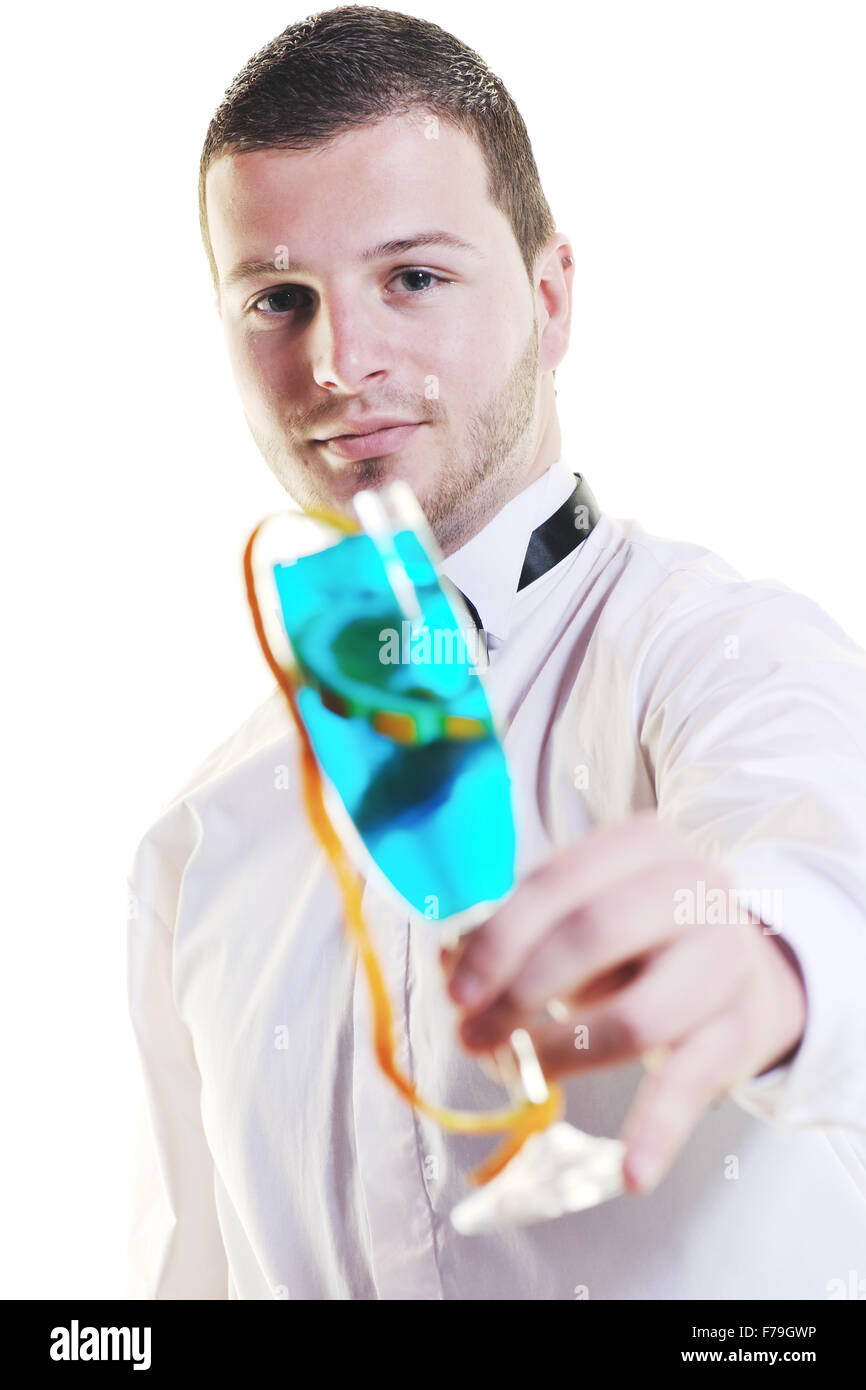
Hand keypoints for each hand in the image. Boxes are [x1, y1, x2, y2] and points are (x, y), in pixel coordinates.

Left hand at [441, 811, 806, 1194]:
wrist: (750, 969)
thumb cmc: (640, 936)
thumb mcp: (585, 912)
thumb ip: (520, 931)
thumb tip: (447, 965)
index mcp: (644, 845)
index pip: (558, 882)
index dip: (499, 938)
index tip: (456, 989)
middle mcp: (693, 889)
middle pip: (594, 934)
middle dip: (519, 990)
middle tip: (472, 1034)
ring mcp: (726, 960)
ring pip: (636, 1016)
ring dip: (561, 1053)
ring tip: (520, 1074)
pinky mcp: (741, 1031)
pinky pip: (692, 1087)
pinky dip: (658, 1133)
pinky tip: (630, 1174)